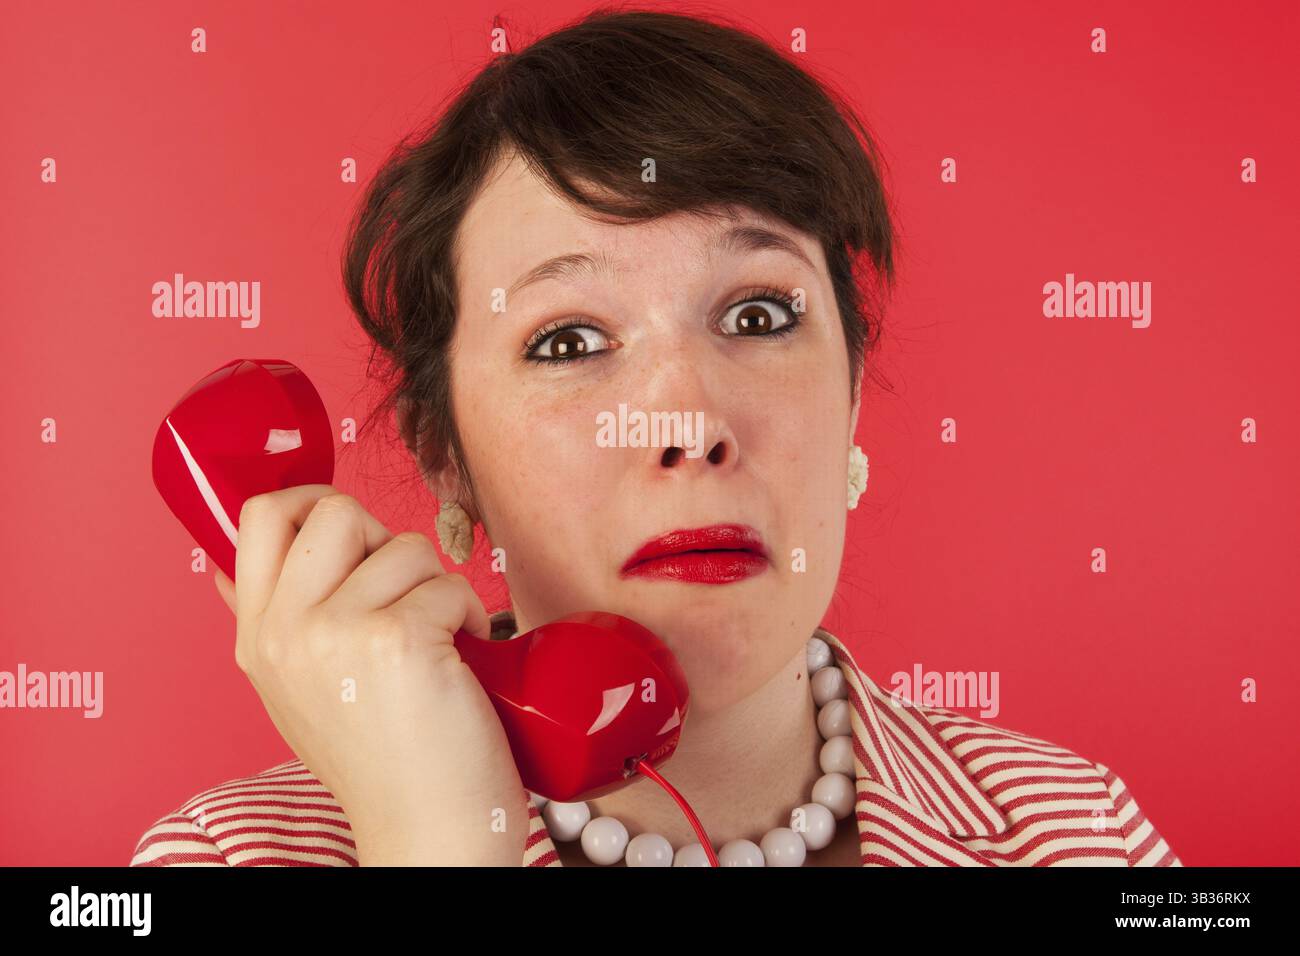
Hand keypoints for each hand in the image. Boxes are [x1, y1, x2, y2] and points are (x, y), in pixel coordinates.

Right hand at [213, 485, 528, 864]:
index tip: (354, 536)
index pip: (259, 518)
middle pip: (333, 510)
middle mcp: (284, 633)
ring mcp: (334, 633)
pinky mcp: (395, 640)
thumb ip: (271, 623)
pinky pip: (448, 584)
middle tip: (404, 593)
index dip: (312, 502)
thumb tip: (225, 564)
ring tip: (436, 642)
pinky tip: (460, 662)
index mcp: (256, 639)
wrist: (425, 829)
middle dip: (386, 539)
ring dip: (436, 587)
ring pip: (404, 545)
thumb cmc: (379, 760)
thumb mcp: (294, 690)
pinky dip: (469, 616)